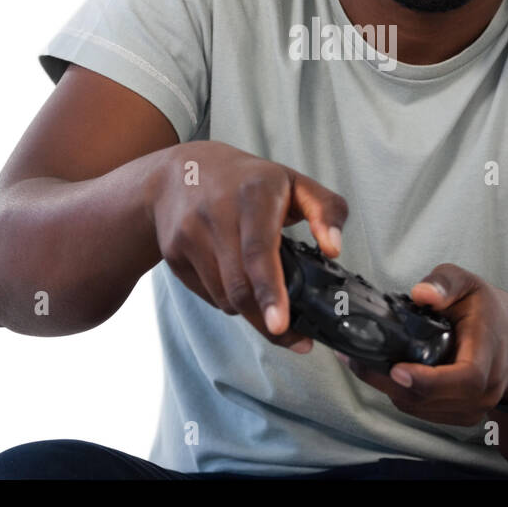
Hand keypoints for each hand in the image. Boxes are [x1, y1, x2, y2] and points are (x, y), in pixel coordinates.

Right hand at [148, 140, 347, 352]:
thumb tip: (334, 249)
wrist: (181, 171)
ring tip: (264, 296)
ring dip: (248, 309)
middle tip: (290, 335)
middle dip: (265, 320)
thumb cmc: (248, 181)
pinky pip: (207, 294)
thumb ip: (327, 210)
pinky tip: (237, 281)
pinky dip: (227, 300)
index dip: (270, 291)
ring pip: (224, 297)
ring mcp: (190, 234)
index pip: (259, 251)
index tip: (280, 324)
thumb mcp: (295, 182)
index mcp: (253, 195)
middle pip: (240, 286)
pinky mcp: (174, 252)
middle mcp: (217, 213)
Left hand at [334, 264, 507, 425]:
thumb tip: (420, 293)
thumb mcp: (470, 284)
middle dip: (388, 382)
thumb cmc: (490, 311)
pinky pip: (422, 412)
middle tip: (355, 359)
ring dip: (388, 389)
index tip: (397, 369)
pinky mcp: (459, 414)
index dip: (429, 380)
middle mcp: (483, 390)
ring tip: (360, 362)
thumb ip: (445, 283)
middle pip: (431, 399)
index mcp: (488, 356)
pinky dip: (399, 394)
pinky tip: (382, 373)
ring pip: (421, 409)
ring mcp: (473, 407)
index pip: (464, 379)